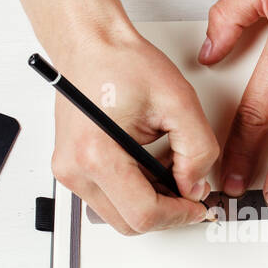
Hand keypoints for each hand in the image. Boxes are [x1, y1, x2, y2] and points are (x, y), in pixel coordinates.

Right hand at [48, 21, 217, 234]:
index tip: (197, 206)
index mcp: (97, 154)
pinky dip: (134, 189)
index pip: (143, 214)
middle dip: (165, 211)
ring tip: (166, 164)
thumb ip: (198, 150)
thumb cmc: (122, 64)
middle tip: (188, 188)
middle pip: (129, 223)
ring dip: (150, 200)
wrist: (90, 44)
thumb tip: (195, 186)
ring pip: (119, 214)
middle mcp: (75, 169)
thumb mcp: (178, 102)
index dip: (179, 215)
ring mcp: (69, 171)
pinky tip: (148, 163)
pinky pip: (108, 198)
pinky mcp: (71, 168)